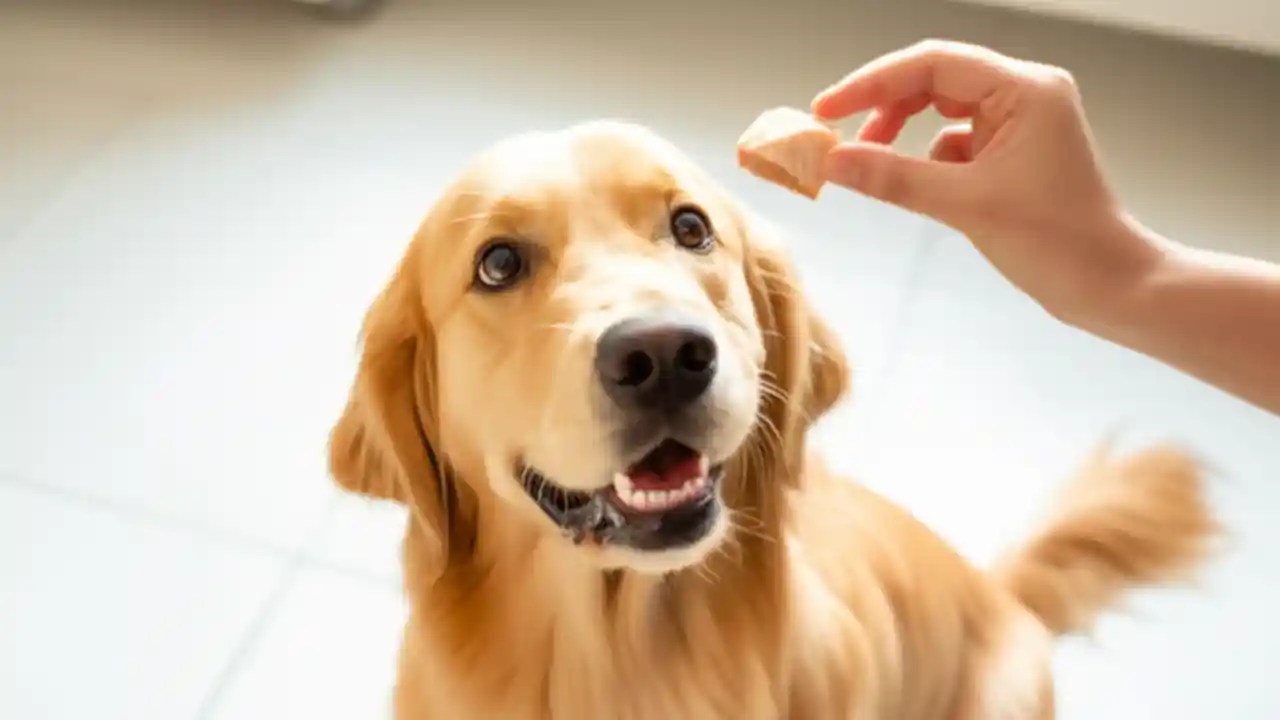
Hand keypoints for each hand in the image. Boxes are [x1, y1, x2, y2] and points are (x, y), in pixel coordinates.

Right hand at [812, 40, 1159, 323]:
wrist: (1110, 286)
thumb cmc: (1058, 242)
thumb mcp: (965, 206)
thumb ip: (894, 178)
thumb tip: (831, 161)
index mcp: (1025, 89)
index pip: (932, 64)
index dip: (871, 83)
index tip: (825, 110)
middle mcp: (1025, 93)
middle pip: (933, 80)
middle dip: (883, 107)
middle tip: (837, 138)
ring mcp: (1021, 122)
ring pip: (941, 111)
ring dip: (902, 134)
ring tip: (870, 164)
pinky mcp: (1014, 152)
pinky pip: (955, 142)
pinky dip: (926, 160)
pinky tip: (918, 188)